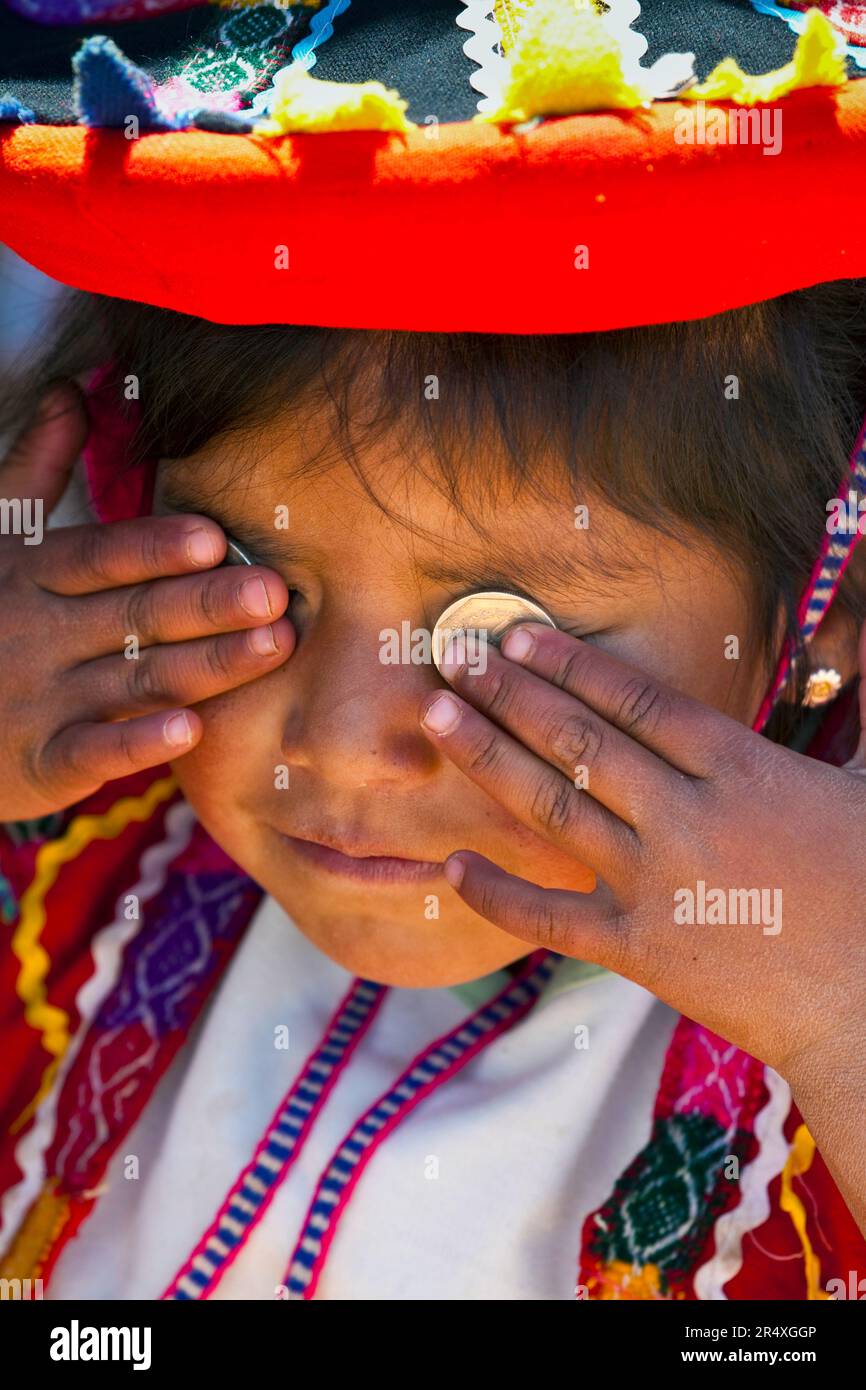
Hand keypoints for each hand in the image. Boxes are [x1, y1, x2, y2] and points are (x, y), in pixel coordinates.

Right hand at [0, 383, 293, 819]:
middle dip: (206, 604)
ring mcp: (42, 701)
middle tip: (275, 593)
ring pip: (135, 680)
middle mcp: (41, 635)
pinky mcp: (44, 763)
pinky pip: (95, 752)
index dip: (154, 548)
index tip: (215, 539)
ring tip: (270, 647)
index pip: (100, 557)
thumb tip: (71, 391)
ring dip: (205, 666)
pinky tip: (189, 730)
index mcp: (32, 575)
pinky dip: (138, 743)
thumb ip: (36, 468)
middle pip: (134, 615)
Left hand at [419, 621, 865, 1086]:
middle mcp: (686, 816)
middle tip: (451, 653)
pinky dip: (497, 895)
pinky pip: (550, 920)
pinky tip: (452, 867)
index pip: (636, 700)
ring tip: (436, 715)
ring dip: (488, 756)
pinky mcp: (639, 950)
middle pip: (578, 739)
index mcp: (742, 770)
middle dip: (509, 691)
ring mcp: (655, 883)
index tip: (516, 636)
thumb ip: (862, 709)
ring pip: (553, 806)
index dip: (569, 663)